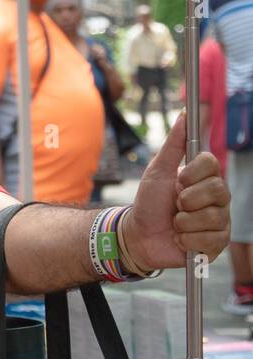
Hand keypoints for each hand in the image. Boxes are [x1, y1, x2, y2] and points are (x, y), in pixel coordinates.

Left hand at [124, 111, 229, 271]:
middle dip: (186, 200)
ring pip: (213, 216)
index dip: (193, 173)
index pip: (212, 164)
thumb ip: (173, 145)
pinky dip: (188, 239)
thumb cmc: (148, 202)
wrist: (139, 235)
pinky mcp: (217, 243)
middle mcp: (217, 198)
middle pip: (217, 190)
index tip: (177, 181)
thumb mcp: (157, 170)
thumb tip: (184, 115)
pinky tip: (180, 239)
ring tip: (175, 223)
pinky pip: (210, 239)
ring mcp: (220, 220)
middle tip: (174, 205)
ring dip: (184, 222)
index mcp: (204, 178)